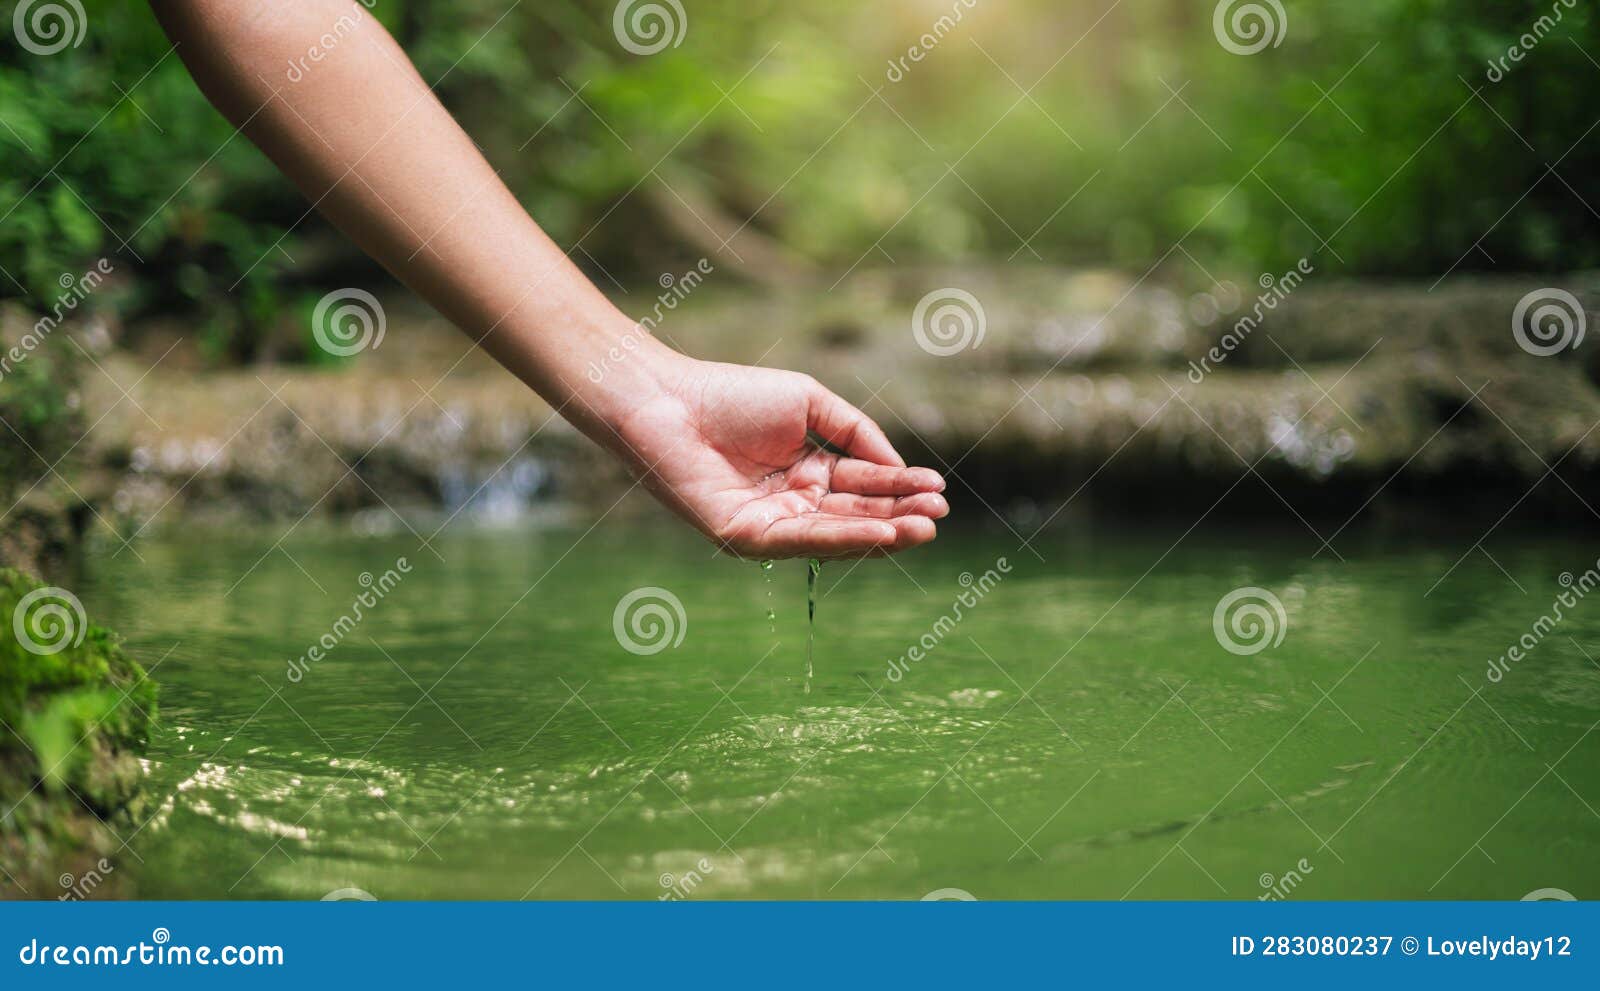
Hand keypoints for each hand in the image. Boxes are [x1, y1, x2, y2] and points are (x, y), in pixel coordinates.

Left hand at [611, 358, 947, 558]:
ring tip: (921, 528)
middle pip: (855, 517)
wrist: (668, 398)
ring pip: (834, 535)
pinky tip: (879, 530)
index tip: (939, 490)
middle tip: (937, 515)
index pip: (863, 488)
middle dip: (899, 516)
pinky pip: (801, 540)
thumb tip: (897, 470)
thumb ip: (856, 435)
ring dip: (880, 534)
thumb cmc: (733, 396)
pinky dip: (842, 537)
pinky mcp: (744, 538)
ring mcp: (768, 526)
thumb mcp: (812, 404)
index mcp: (807, 474)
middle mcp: (791, 505)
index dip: (901, 489)